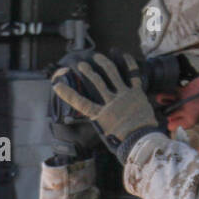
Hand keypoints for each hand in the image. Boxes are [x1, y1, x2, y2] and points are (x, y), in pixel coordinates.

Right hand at [50, 52, 165, 163]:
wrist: (141, 141)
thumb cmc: (122, 142)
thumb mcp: (105, 133)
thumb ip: (99, 121)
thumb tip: (93, 116)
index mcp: (100, 115)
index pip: (80, 102)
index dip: (68, 93)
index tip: (57, 85)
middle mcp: (111, 102)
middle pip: (96, 81)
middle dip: (86, 71)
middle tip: (81, 65)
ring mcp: (124, 95)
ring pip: (112, 73)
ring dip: (103, 63)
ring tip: (97, 57)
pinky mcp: (137, 93)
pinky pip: (133, 75)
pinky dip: (129, 64)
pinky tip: (124, 55)